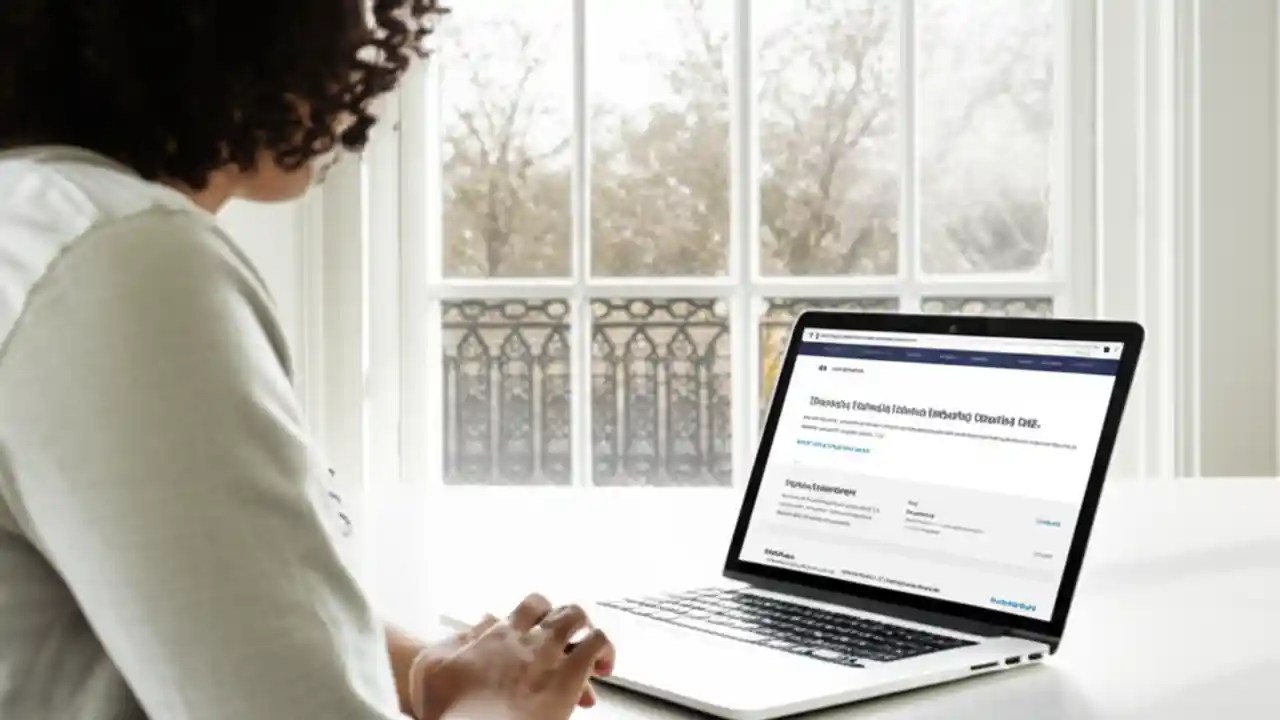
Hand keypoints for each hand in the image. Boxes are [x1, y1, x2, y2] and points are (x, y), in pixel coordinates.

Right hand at [410, 593, 615, 719]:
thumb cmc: (448, 710)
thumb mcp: (431, 669)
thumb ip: (455, 643)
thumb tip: (479, 623)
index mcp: (496, 636)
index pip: (530, 607)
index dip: (543, 613)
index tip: (546, 627)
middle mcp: (525, 638)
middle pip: (557, 609)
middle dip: (569, 620)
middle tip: (573, 640)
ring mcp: (548, 654)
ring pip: (578, 618)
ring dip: (588, 630)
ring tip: (593, 652)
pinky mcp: (569, 678)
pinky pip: (597, 646)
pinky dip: (605, 651)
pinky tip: (604, 668)